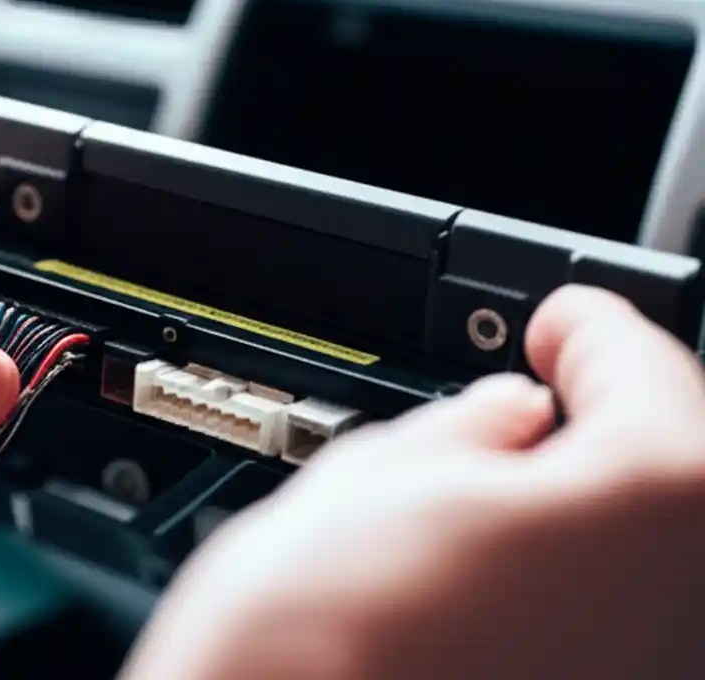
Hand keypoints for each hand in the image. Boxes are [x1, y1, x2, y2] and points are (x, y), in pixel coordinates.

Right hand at [122, 286, 704, 678]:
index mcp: (652, 504)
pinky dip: (579, 593)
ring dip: (591, 510)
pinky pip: (620, 632)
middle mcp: (692, 608)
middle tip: (531, 399)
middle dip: (601, 419)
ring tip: (498, 496)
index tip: (557, 322)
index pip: (642, 367)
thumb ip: (464, 428)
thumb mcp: (367, 481)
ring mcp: (659, 672)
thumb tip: (501, 420)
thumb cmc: (300, 655)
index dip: (584, 329)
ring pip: (651, 560)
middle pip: (670, 468)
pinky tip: (504, 583)